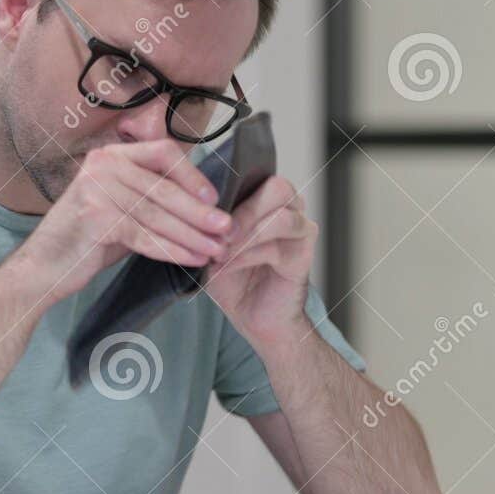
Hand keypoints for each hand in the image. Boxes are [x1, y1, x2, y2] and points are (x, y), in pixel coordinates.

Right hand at [17, 140, 232, 301]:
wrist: (43, 267)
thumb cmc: (86, 238)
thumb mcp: (118, 205)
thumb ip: (150, 195)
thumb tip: (203, 204)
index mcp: (111, 155)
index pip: (163, 152)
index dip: (192, 175)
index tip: (213, 198)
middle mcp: (103, 165)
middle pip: (164, 187)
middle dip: (200, 212)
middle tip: (228, 230)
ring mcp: (97, 191)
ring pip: (158, 214)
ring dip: (193, 235)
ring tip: (217, 250)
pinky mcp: (96, 219)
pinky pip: (145, 236)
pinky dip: (173, 249)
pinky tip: (193, 259)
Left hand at [205, 176, 316, 347]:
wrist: (256, 320)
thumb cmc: (234, 280)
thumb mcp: (213, 246)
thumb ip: (208, 224)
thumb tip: (190, 205)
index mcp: (267, 199)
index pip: (256, 173)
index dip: (229, 186)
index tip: (201, 208)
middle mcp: (290, 208)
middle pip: (276, 187)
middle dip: (242, 210)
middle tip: (216, 232)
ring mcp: (301, 230)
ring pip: (281, 215)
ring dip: (246, 233)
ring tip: (220, 251)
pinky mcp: (304, 254)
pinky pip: (278, 245)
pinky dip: (247, 255)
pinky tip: (226, 266)